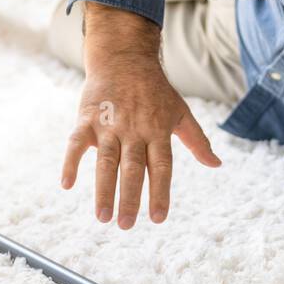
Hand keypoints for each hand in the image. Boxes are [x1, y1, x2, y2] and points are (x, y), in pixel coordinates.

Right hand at [60, 2, 220, 228]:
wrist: (124, 58)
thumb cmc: (155, 91)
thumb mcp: (180, 112)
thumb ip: (197, 141)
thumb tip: (217, 164)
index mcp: (158, 130)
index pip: (161, 166)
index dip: (160, 192)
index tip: (158, 219)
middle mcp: (134, 129)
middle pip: (133, 168)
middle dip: (130, 198)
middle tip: (126, 226)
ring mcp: (109, 124)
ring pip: (106, 161)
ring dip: (103, 190)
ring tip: (102, 217)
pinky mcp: (87, 118)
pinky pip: (76, 143)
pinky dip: (70, 162)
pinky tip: (66, 184)